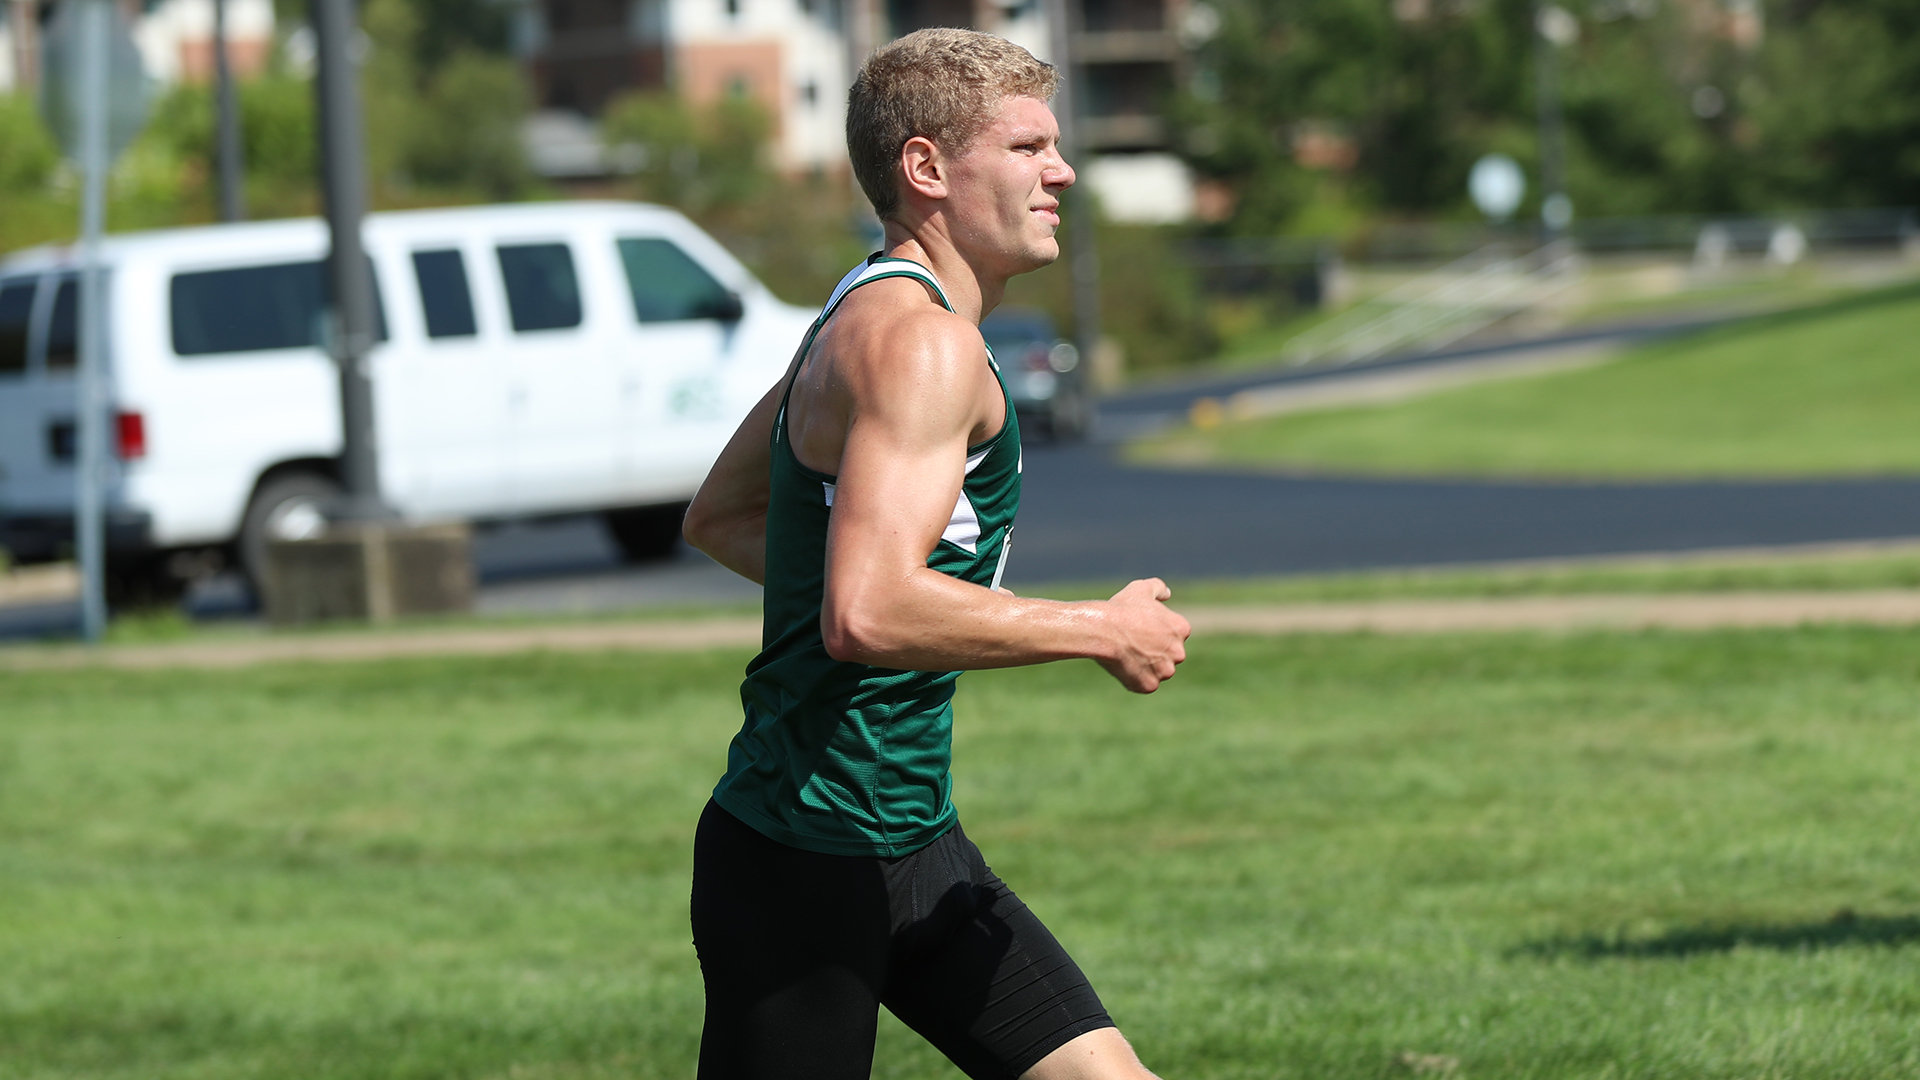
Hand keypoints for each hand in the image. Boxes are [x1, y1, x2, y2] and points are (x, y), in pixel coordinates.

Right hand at [1097, 578, 1189, 693]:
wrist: (1103, 630)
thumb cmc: (1121, 608)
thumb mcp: (1141, 589)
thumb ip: (1158, 587)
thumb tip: (1167, 594)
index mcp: (1182, 629)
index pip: (1173, 636)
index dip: (1155, 633)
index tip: (1140, 630)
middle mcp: (1179, 652)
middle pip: (1168, 656)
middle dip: (1153, 652)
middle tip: (1132, 644)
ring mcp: (1165, 671)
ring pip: (1157, 672)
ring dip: (1145, 666)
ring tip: (1126, 655)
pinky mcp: (1149, 685)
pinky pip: (1143, 684)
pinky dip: (1134, 679)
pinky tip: (1122, 666)